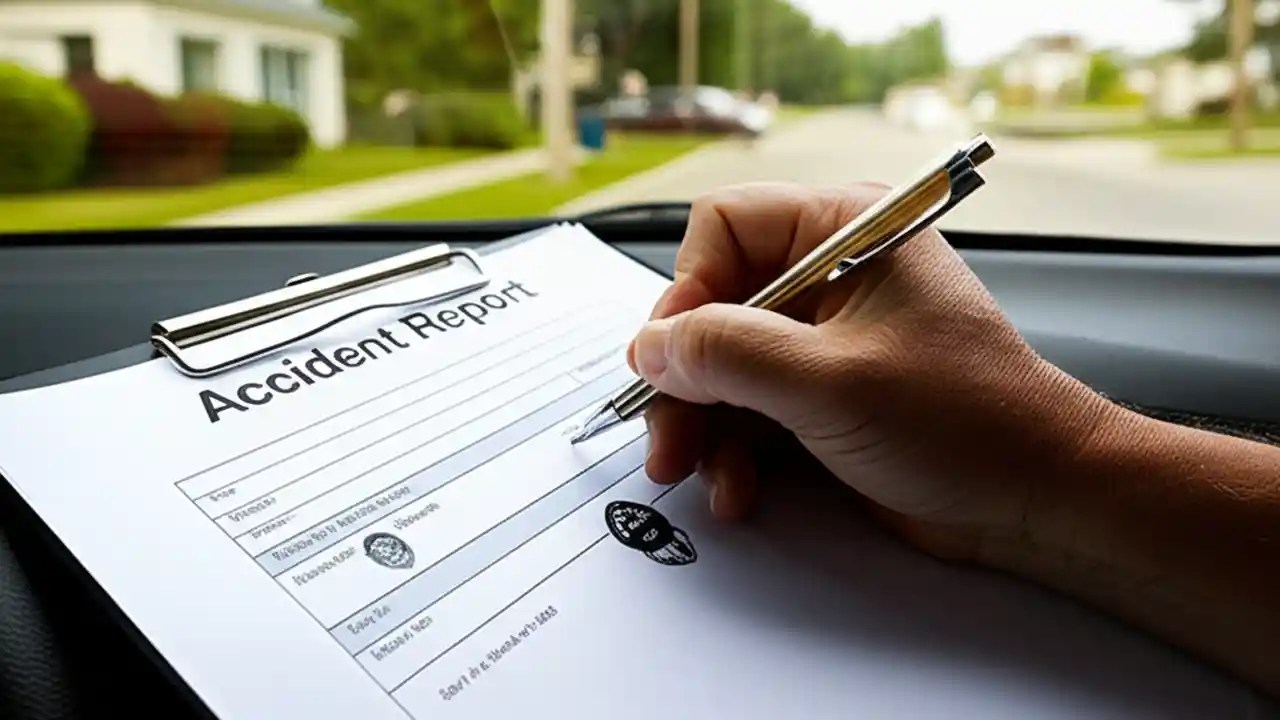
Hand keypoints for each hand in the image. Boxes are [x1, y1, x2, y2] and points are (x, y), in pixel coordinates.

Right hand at [627, 182, 1117, 561]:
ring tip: (701, 476)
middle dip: (686, 378)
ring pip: (723, 366)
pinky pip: (751, 409)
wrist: (1035, 498)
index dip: (687, 291)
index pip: (724, 228)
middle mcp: (829, 274)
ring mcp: (825, 338)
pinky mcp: (823, 394)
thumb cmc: (968, 420)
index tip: (670, 357)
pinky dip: (735, 450)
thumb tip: (651, 346)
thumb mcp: (831, 382)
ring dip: (703, 426)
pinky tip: (739, 490)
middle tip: (666, 437)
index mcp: (844, 231)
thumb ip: (729, 355)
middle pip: (713, 306)